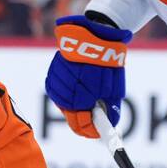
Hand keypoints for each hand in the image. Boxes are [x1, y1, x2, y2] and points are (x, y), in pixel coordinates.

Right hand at [45, 15, 131, 138]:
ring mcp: (56, 83)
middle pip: (72, 117)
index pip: (82, 125)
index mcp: (81, 95)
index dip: (91, 131)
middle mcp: (65, 91)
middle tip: (96, 115)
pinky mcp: (51, 74)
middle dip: (85, 118)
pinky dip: (68, 94)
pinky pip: (58, 93)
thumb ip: (111, 108)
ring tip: (87, 94)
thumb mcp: (115, 86)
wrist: (93, 34)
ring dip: (76, 105)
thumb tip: (111, 124)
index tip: (99, 133)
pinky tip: (77, 85)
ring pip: (64, 105)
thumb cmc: (107, 60)